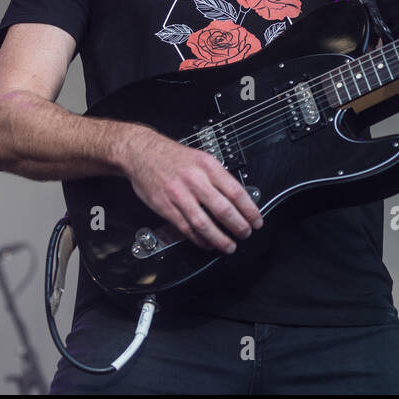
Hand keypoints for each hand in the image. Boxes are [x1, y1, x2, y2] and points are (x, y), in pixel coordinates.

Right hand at [121, 127, 262, 253]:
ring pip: (204, 223)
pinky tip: (207, 243)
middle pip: (223, 209)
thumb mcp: (201, 158)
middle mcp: (195, 180)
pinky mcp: (165, 207)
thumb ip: (218, 177)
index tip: (256, 220)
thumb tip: (239, 198)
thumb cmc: (173, 157)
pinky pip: (185, 228)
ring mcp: (178, 195)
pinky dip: (199, 239)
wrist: (142, 153)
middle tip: (246, 234)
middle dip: (238, 226)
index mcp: (208, 166)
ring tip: (229, 246)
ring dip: (219, 238)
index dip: (249, 210)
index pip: (236, 192)